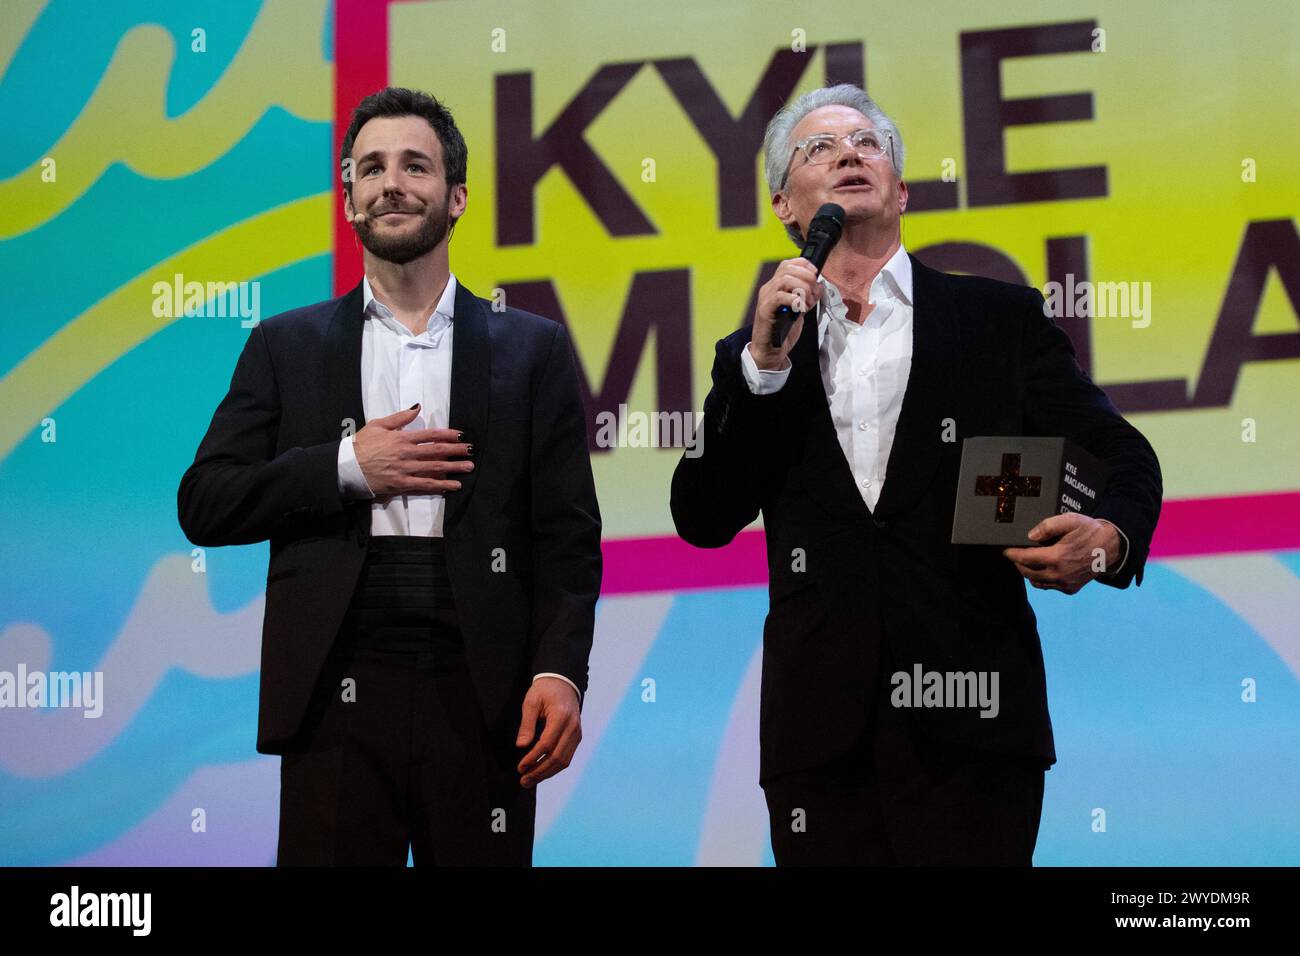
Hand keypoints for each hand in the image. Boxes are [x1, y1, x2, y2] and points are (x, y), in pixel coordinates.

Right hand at [352, 405, 473, 496]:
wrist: (347, 466)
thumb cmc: (360, 445)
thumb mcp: (378, 425)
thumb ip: (400, 418)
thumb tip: (417, 407)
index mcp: (402, 438)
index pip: (431, 435)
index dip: (448, 435)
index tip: (461, 436)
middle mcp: (407, 453)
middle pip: (437, 451)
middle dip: (456, 451)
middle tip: (471, 451)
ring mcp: (405, 469)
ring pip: (434, 468)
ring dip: (454, 467)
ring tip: (469, 467)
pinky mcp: (402, 484)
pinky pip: (425, 485)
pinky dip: (441, 485)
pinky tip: (453, 485)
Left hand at [515, 677, 581, 788]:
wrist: (563, 683)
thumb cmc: (545, 690)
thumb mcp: (531, 702)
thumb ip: (527, 725)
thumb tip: (521, 746)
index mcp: (561, 716)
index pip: (547, 744)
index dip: (533, 758)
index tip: (520, 767)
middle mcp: (573, 727)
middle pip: (557, 757)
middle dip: (539, 771)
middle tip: (524, 780)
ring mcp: (577, 733)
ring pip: (564, 761)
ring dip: (547, 773)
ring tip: (530, 780)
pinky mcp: (576, 737)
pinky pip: (567, 757)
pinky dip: (554, 767)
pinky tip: (542, 772)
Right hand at [749, 258, 819, 371]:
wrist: (770, 351)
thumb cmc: (782, 331)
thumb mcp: (800, 310)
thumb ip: (808, 297)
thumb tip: (819, 286)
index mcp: (776, 286)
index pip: (787, 264)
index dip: (804, 265)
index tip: (815, 274)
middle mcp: (769, 288)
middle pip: (787, 269)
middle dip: (806, 277)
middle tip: (813, 292)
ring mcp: (765, 298)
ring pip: (784, 279)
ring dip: (802, 288)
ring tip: (807, 302)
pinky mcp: (764, 309)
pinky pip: (780, 296)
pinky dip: (794, 300)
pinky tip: (800, 309)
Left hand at [1002, 513, 1121, 594]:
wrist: (1111, 547)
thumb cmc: (1089, 531)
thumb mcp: (1070, 520)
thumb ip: (1048, 526)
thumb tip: (1030, 536)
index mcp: (1057, 557)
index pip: (1025, 558)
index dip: (1012, 554)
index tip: (1004, 550)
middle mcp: (1059, 574)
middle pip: (1027, 572)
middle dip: (1017, 563)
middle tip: (1014, 554)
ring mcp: (1065, 583)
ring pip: (1036, 582)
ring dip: (1028, 572)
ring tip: (1026, 561)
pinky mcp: (1071, 588)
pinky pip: (1048, 586)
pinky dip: (1041, 579)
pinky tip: (1041, 569)